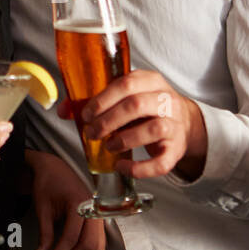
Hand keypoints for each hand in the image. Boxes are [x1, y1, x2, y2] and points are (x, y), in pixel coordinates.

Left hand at [28, 150, 105, 249]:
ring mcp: (99, 212)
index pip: (70, 238)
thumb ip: (44, 233)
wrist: (54, 167)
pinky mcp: (98, 216)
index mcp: (79, 203)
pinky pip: (99, 239)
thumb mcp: (42, 208)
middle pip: (90, 244)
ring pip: (98, 245)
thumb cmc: (47, 184)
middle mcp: (93, 209)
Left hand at [74, 71, 207, 179]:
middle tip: (92, 132)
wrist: (184, 123)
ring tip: (108, 146)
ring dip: (124, 139)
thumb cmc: (147, 109)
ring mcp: (175, 125)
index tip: (86, 114)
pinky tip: (122, 166)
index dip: (103, 99)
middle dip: (108, 120)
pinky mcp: (177, 149)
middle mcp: (167, 100)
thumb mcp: (127, 97)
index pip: (126, 83)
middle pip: (136, 105)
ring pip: (153, 129)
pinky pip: (161, 162)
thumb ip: (96, 101)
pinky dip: (139, 168)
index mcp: (151, 81)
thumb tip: (64, 111)